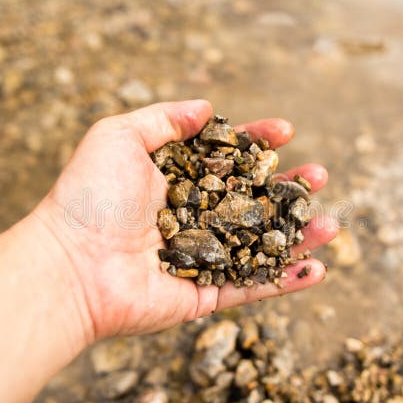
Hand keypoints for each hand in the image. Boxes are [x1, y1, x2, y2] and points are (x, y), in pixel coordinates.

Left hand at [32, 100, 337, 343]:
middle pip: (252, 200)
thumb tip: (206, 108)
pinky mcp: (203, 294)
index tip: (285, 130)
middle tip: (320, 174)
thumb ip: (164, 119)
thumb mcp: (118, 136)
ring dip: (298, 235)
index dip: (257, 143)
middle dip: (289, 187)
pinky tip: (320, 269)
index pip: (226, 157)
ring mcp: (200, 257)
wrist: (70, 264)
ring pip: (260, 244)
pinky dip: (287, 281)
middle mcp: (190, 217)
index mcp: (173, 180)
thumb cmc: (89, 197)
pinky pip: (252, 287)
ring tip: (331, 222)